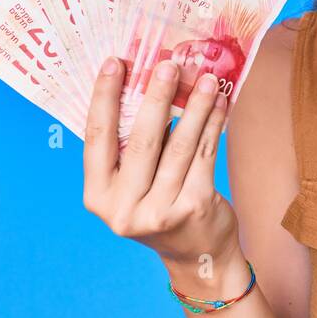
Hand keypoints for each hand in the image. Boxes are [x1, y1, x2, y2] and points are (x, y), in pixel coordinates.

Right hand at [82, 55, 240, 270]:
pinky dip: (212, 125)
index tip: (115, 62)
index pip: (96, 138)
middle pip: (141, 141)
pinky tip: (220, 103)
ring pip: (179, 146)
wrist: (196, 255)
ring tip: (204, 78)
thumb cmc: (159, 206)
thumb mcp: (132, 185)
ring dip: (194, 107)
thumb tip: (145, 83)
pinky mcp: (194, 207)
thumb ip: (130, 146)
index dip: (104, 97)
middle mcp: (123, 209)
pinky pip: (204, 155)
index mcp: (98, 196)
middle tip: (167, 64)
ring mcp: (160, 211)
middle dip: (156, 97)